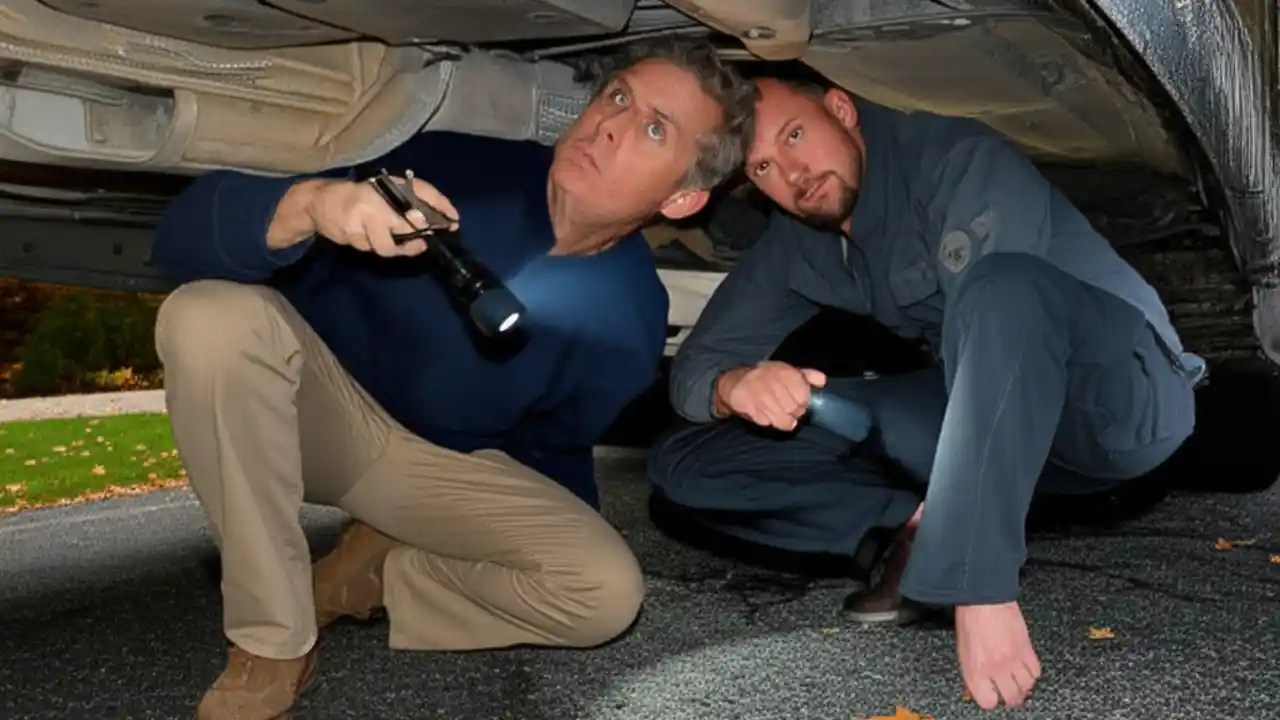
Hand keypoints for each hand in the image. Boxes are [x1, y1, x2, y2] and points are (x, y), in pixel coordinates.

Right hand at [306, 176, 459, 256]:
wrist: (318, 202)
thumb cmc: (357, 199)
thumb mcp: (381, 193)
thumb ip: (404, 204)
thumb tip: (431, 223)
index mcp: (387, 183)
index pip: (421, 188)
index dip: (440, 204)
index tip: (454, 219)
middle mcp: (377, 196)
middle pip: (408, 222)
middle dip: (416, 236)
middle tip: (422, 242)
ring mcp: (362, 214)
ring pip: (387, 244)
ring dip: (393, 248)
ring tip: (391, 242)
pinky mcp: (351, 230)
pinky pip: (369, 247)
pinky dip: (371, 245)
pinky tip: (364, 235)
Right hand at [718, 361, 826, 430]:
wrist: (736, 380)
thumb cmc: (766, 378)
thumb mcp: (787, 371)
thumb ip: (807, 376)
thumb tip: (823, 381)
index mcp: (785, 373)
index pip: (804, 398)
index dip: (802, 403)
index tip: (796, 402)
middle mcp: (774, 383)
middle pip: (794, 411)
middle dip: (791, 413)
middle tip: (784, 408)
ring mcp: (761, 395)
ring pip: (782, 420)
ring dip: (780, 420)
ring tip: (774, 412)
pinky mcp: (750, 406)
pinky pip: (766, 422)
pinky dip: (766, 420)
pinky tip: (762, 412)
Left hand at [955, 601, 1041, 709]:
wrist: (984, 599)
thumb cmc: (969, 620)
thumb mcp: (963, 650)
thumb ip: (973, 672)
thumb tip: (980, 686)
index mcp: (974, 671)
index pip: (988, 702)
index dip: (990, 699)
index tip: (992, 695)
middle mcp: (995, 670)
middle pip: (1012, 698)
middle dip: (1011, 698)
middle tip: (1008, 691)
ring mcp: (1013, 661)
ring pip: (1027, 687)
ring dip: (1024, 686)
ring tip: (1018, 680)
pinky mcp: (1027, 650)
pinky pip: (1036, 672)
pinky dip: (1033, 673)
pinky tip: (1025, 668)